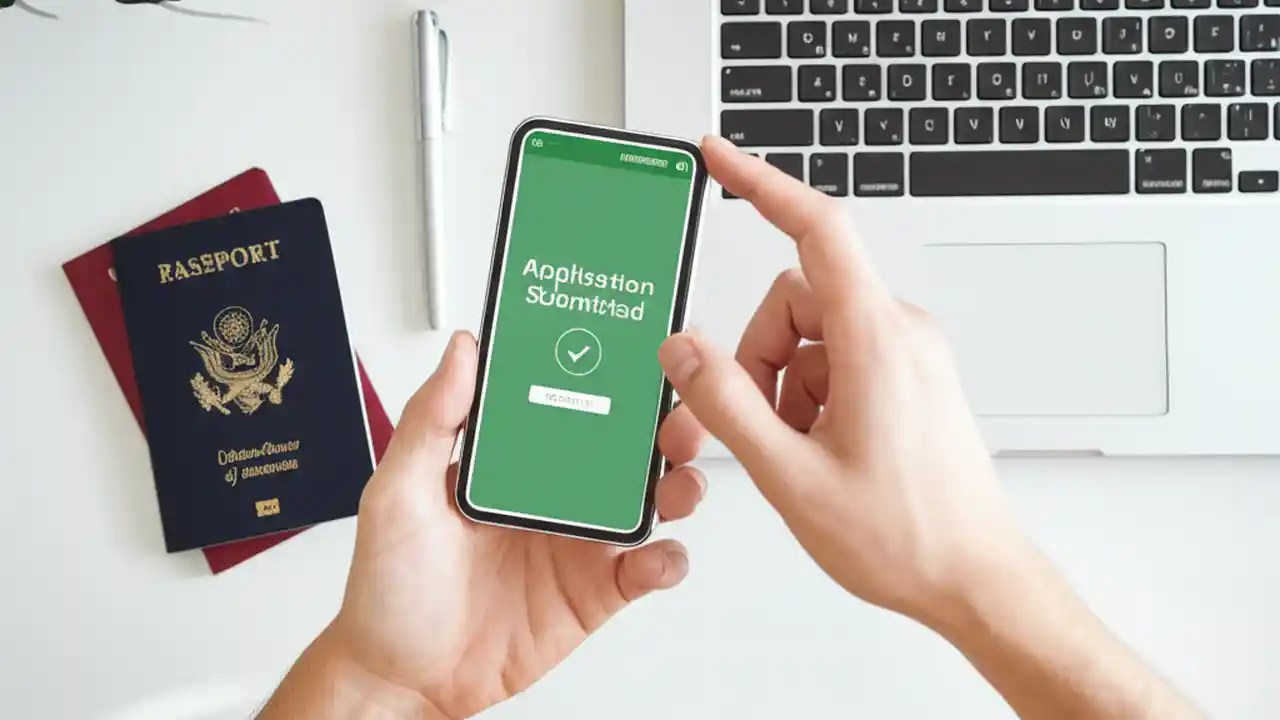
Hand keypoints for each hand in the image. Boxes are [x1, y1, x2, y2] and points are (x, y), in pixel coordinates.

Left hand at [261, 331, 705, 719]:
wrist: (401, 678)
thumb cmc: (389, 587)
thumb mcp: (397, 493)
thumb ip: (432, 420)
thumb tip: (463, 352)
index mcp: (512, 460)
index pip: (569, 402)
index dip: (607, 373)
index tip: (636, 348)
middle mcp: (552, 493)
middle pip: (624, 445)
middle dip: (662, 423)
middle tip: (675, 414)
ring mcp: (576, 542)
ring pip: (648, 500)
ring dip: (678, 483)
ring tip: (680, 481)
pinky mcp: (593, 592)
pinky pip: (644, 570)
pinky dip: (666, 561)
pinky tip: (658, 555)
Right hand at [656, 137, 1202, 719]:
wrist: (974, 578)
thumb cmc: (905, 537)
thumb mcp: (791, 478)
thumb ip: (727, 405)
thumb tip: (682, 350)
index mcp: (876, 341)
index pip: (816, 230)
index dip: (761, 183)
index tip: (720, 158)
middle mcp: (899, 331)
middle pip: (794, 296)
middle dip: (760, 355)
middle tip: (766, 427)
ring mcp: (908, 352)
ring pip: (811, 332)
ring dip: (785, 383)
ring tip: (803, 451)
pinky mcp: (909, 374)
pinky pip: (838, 356)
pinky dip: (812, 394)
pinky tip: (825, 449)